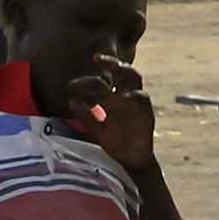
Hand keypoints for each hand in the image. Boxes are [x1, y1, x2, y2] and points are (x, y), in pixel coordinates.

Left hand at [62, 55, 157, 171]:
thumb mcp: (97, 130)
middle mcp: (124, 97)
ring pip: (135, 78)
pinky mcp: (147, 113)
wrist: (132, 162)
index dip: (87, 81)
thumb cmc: (116, 144)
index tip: (72, 84)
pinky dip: (135, 95)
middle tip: (97, 58)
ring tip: (117, 67)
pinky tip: (125, 97)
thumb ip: (86, 117)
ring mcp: (136, 103)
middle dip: (110, 62)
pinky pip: (143, 99)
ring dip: (126, 70)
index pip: (100, 83)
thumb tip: (71, 100)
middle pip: (120, 72)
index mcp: (111, 99)